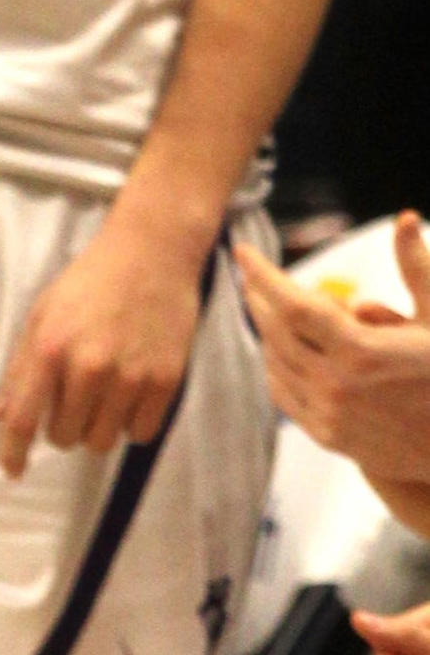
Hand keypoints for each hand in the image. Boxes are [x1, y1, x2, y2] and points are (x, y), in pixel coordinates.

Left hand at [0, 212, 202, 478]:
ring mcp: (130, 376)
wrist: (152, 254)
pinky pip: (141, 433)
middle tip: (73, 400)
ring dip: (97, 428)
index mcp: (50, 349)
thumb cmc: (89, 282)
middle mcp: (88, 367)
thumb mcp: (42, 315)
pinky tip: (130, 396)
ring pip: (102, 441)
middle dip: (63, 427)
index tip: (12, 471)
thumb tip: (4, 416)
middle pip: (65, 437)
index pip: (25, 419)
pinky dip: (131, 424)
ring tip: (103, 395)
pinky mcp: (166, 381)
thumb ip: (22, 368)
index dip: (14, 453)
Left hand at [236, 219, 429, 490]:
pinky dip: (275, 367)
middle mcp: (337, 385)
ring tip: (264, 307)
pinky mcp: (328, 437)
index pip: (293, 306)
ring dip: (267, 332)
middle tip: (250, 275)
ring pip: (276, 364)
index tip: (242, 251)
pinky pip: (284, 395)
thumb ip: (417, 267)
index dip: (263, 276)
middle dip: (259, 299)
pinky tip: (279, 351)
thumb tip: (404, 217)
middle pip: (276, 333)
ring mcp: (329, 415)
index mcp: (362, 352)